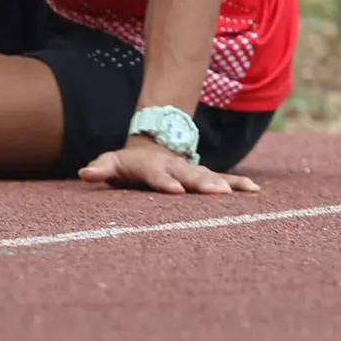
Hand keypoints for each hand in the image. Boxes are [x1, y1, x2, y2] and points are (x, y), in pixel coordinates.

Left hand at [79, 135, 258, 194]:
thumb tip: (85, 173)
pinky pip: (225, 180)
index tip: (175, 191)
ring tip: (241, 192)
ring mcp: (191, 170)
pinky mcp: (204, 176)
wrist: (151, 148)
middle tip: (217, 192)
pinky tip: (256, 192)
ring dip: (225, 184)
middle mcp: (175, 167)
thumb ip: (100, 169)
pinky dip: (239, 184)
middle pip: (189, 176)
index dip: (165, 182)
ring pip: (209, 176)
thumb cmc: (127, 164)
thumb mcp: (110, 163)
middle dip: (202, 184)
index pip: (157, 175)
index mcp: (151, 167)